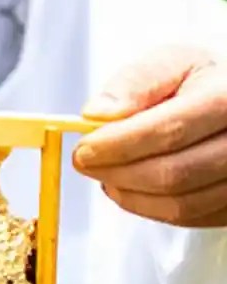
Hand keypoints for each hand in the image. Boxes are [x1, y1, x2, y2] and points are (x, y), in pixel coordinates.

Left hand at [73, 45, 226, 226]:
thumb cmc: (200, 85)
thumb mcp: (171, 65)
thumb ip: (134, 82)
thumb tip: (97, 113)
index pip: (170, 131)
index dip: (119, 145)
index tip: (84, 148)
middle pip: (173, 174)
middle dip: (117, 172)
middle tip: (84, 163)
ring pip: (180, 204)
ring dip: (129, 194)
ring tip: (106, 174)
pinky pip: (188, 218)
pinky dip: (149, 207)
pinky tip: (130, 187)